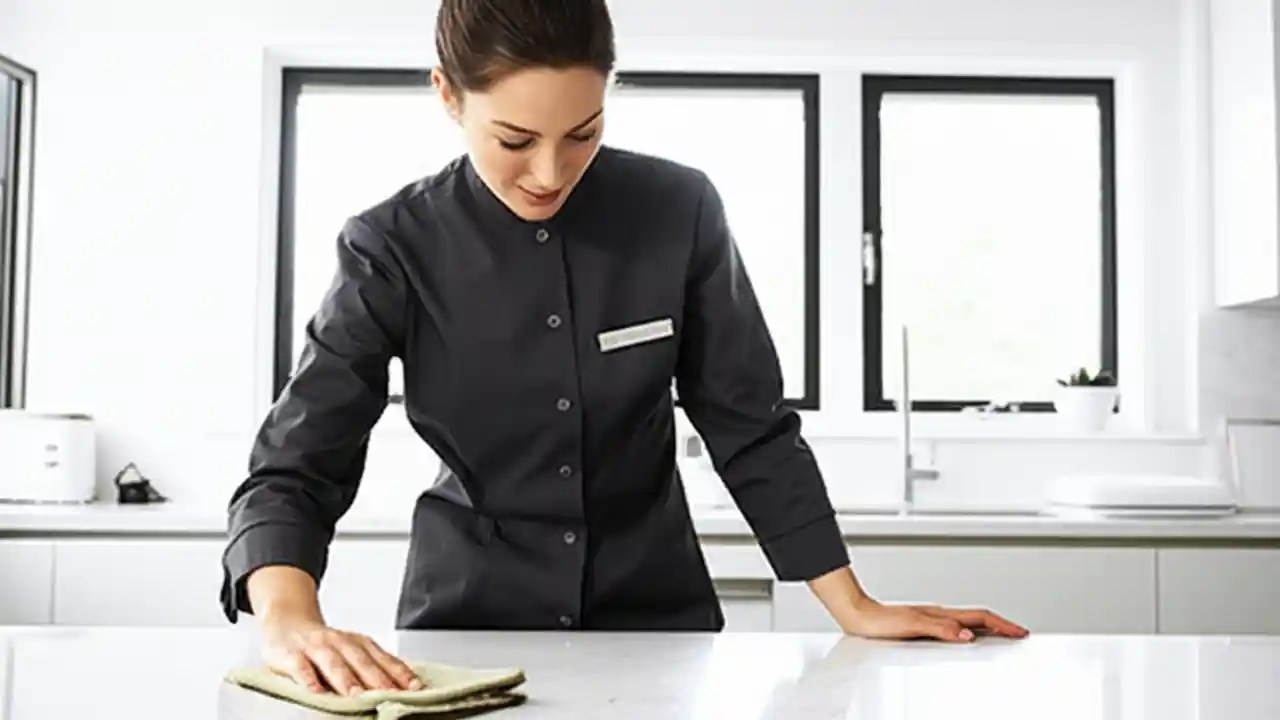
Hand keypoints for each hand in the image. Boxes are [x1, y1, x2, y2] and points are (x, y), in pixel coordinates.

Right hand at [261, 615, 424, 695]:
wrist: (286, 621)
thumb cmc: (323, 644)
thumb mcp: (351, 651)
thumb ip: (371, 667)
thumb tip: (401, 687)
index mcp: (359, 643)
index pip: (384, 659)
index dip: (401, 673)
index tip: (416, 688)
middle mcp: (340, 643)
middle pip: (363, 662)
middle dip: (379, 680)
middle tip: (392, 695)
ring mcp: (316, 648)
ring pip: (334, 664)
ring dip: (347, 680)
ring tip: (358, 696)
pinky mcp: (291, 655)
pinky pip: (300, 668)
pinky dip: (308, 679)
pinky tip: (315, 691)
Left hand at [838, 596, 1029, 642]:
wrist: (859, 617)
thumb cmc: (880, 621)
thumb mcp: (912, 625)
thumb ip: (941, 629)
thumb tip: (967, 635)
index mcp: (941, 614)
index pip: (980, 618)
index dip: (1003, 625)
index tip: (1020, 631)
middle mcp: (939, 615)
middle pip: (979, 619)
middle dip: (1002, 626)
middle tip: (1019, 634)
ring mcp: (932, 619)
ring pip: (969, 623)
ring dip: (989, 629)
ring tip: (1003, 636)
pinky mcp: (924, 626)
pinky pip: (956, 629)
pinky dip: (971, 633)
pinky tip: (969, 639)